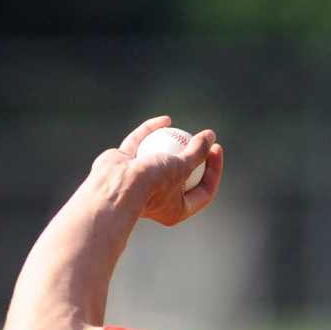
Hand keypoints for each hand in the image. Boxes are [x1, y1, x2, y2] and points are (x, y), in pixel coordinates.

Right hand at [89, 115, 224, 225]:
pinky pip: (141, 145)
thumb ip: (197, 153)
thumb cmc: (153, 184)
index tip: (216, 149)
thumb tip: (211, 136)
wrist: (114, 186)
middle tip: (206, 140)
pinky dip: (153, 132)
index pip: (203, 190)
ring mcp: (140, 182)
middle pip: (184, 176)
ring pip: (160, 159)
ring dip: (174, 144)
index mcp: (176, 210)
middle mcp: (158, 198)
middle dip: (197, 157)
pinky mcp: (125, 164)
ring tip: (186, 130)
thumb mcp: (182, 168)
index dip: (214, 170)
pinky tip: (165, 119)